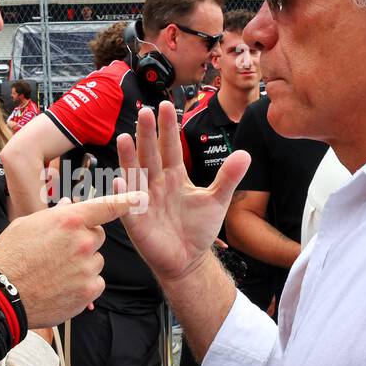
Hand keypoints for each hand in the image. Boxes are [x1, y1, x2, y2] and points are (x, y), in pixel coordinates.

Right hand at [0, 193, 140, 326]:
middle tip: (59, 253)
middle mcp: (83, 242)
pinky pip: (95, 283)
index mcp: (69, 220)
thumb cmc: (9, 258)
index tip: (140, 196)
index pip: (106, 207)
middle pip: (98, 237)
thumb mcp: (27, 225)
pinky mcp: (89, 291)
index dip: (125, 200)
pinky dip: (83, 286)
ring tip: (54, 274)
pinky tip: (61, 288)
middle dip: (84, 242)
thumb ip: (54, 216)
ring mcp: (88, 268)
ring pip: (96, 262)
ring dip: (82, 266)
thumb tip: (68, 207)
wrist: (1, 295)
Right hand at [113, 102, 249, 283]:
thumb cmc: (198, 228)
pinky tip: (120, 181)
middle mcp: (156, 184)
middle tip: (145, 112)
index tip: (166, 105)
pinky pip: (128, 205)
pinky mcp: (137, 221)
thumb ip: (228, 176)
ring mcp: (144, 200)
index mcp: (174, 176)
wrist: (189, 259)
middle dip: (147, 134)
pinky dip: (123, 194)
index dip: (168, 128)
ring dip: (129, 157)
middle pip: (150, 154)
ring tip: (125, 138)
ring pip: (135, 174)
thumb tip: (245, 153)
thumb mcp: (218, 200)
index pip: (170, 147)